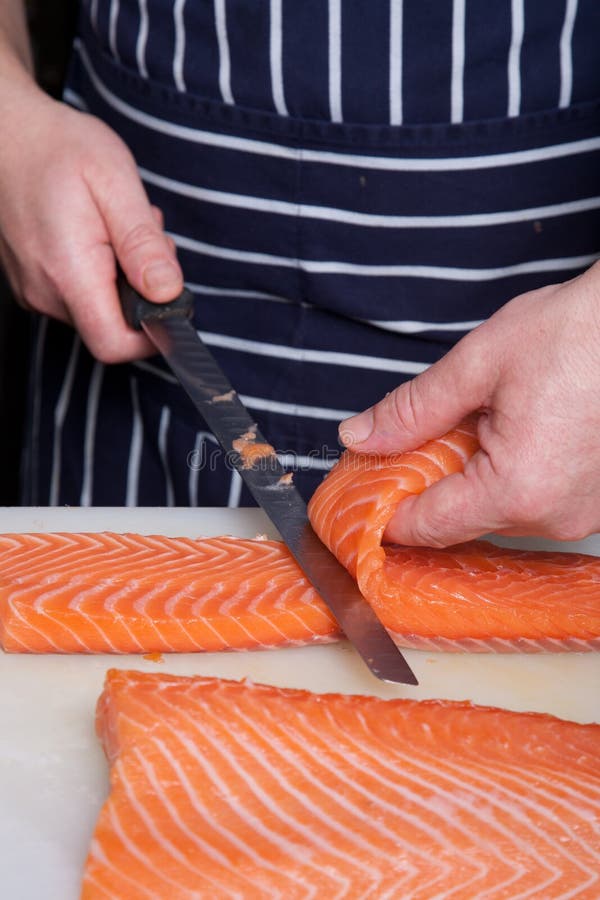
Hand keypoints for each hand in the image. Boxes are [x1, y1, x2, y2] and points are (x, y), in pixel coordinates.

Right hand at [0, 86, 182, 362]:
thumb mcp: (114, 182)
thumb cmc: (57, 148)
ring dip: (124, 276)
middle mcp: (46, 293)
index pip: (115, 345)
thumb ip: (142, 243)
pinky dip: (102, 270)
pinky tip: (97, 231)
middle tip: (144, 235)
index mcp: (69, 273)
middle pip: (114, 326)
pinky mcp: (34, 283)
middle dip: (144, 290)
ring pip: (100, 309)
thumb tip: (168, 292)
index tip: (170, 297)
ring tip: (117, 224)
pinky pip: (80, 294)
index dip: (152, 334)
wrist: (5, 133)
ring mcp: (36, 291)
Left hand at [339, 264, 599, 546]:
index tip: (359, 492)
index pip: (426, 526)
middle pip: (461, 521)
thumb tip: (360, 436)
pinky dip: (512, 475)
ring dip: (473, 477)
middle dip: (429, 484)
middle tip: (415, 436)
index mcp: (518, 489)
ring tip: (478, 422)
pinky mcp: (599, 502)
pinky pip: (535, 501)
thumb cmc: (579, 332)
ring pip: (498, 511)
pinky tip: (515, 431)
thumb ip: (412, 410)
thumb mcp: (480, 364)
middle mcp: (555, 517)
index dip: (383, 513)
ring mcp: (584, 514)